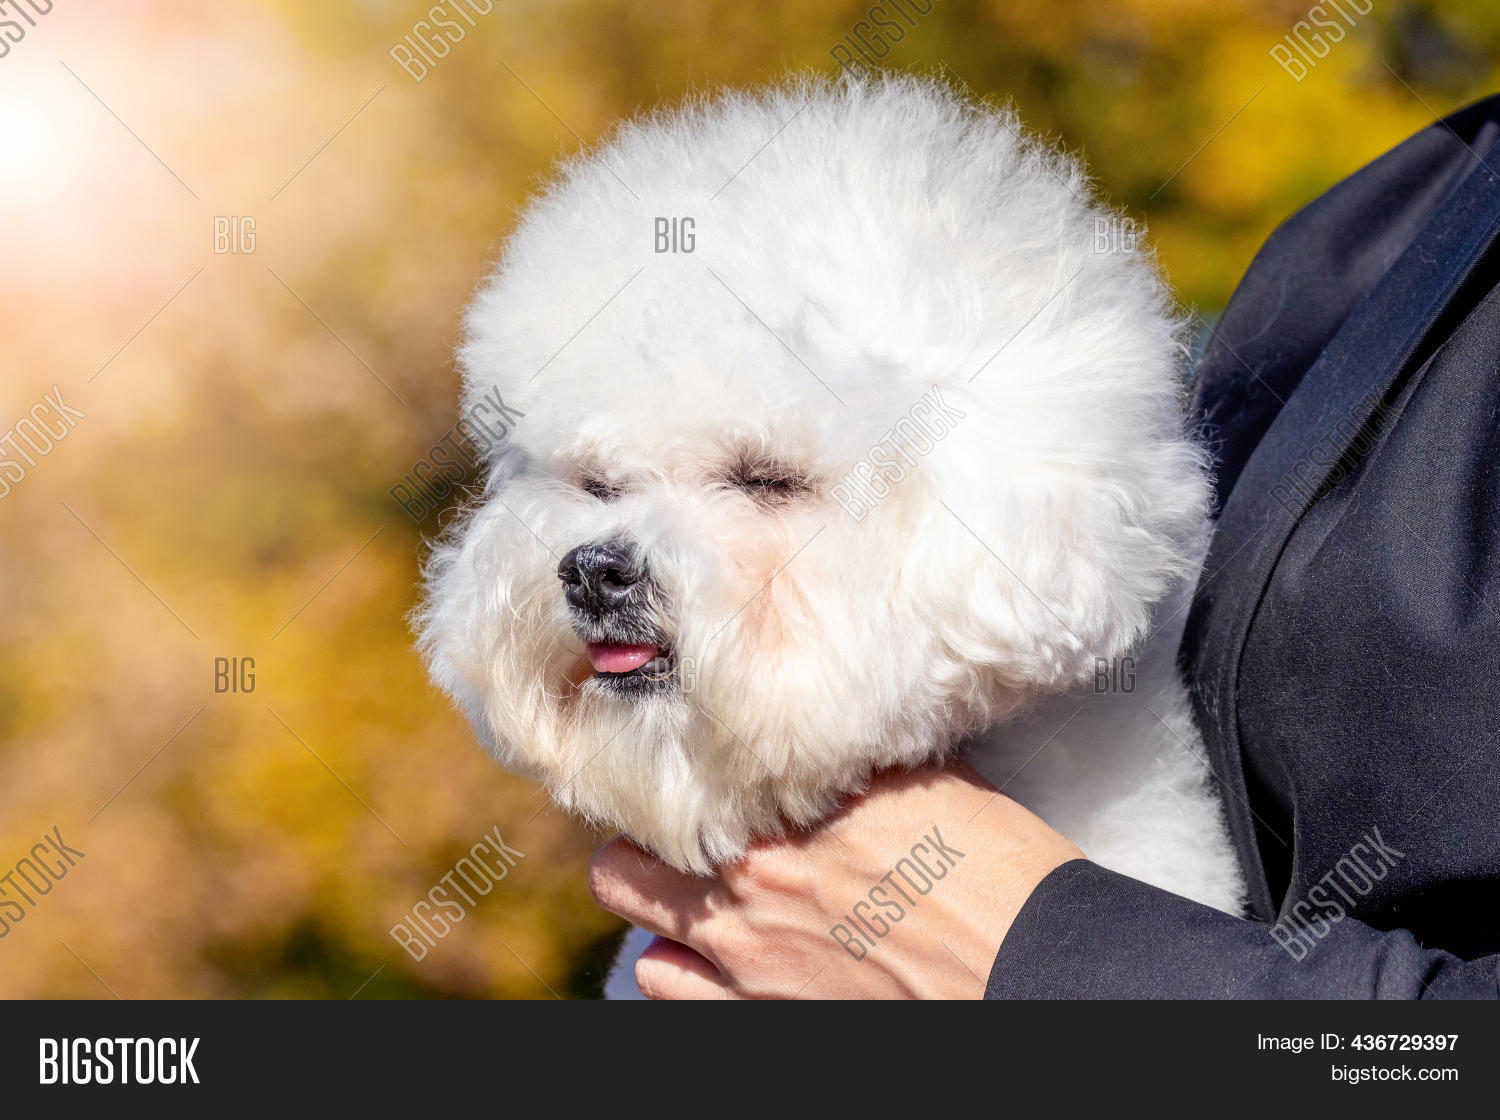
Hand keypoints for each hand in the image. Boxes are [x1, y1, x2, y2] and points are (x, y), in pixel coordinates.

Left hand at [588, 761, 1082, 998]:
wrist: (1034, 973)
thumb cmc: (999, 873)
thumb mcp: (931, 782)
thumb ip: (857, 760)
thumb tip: (833, 732)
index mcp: (785, 807)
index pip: (678, 773)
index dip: (678, 771)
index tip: (691, 771)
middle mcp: (748, 879)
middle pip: (629, 857)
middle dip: (646, 844)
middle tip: (682, 841)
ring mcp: (746, 958)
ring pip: (638, 925)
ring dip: (663, 911)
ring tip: (702, 902)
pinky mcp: (760, 1017)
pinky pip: (664, 990)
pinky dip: (681, 973)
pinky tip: (716, 960)